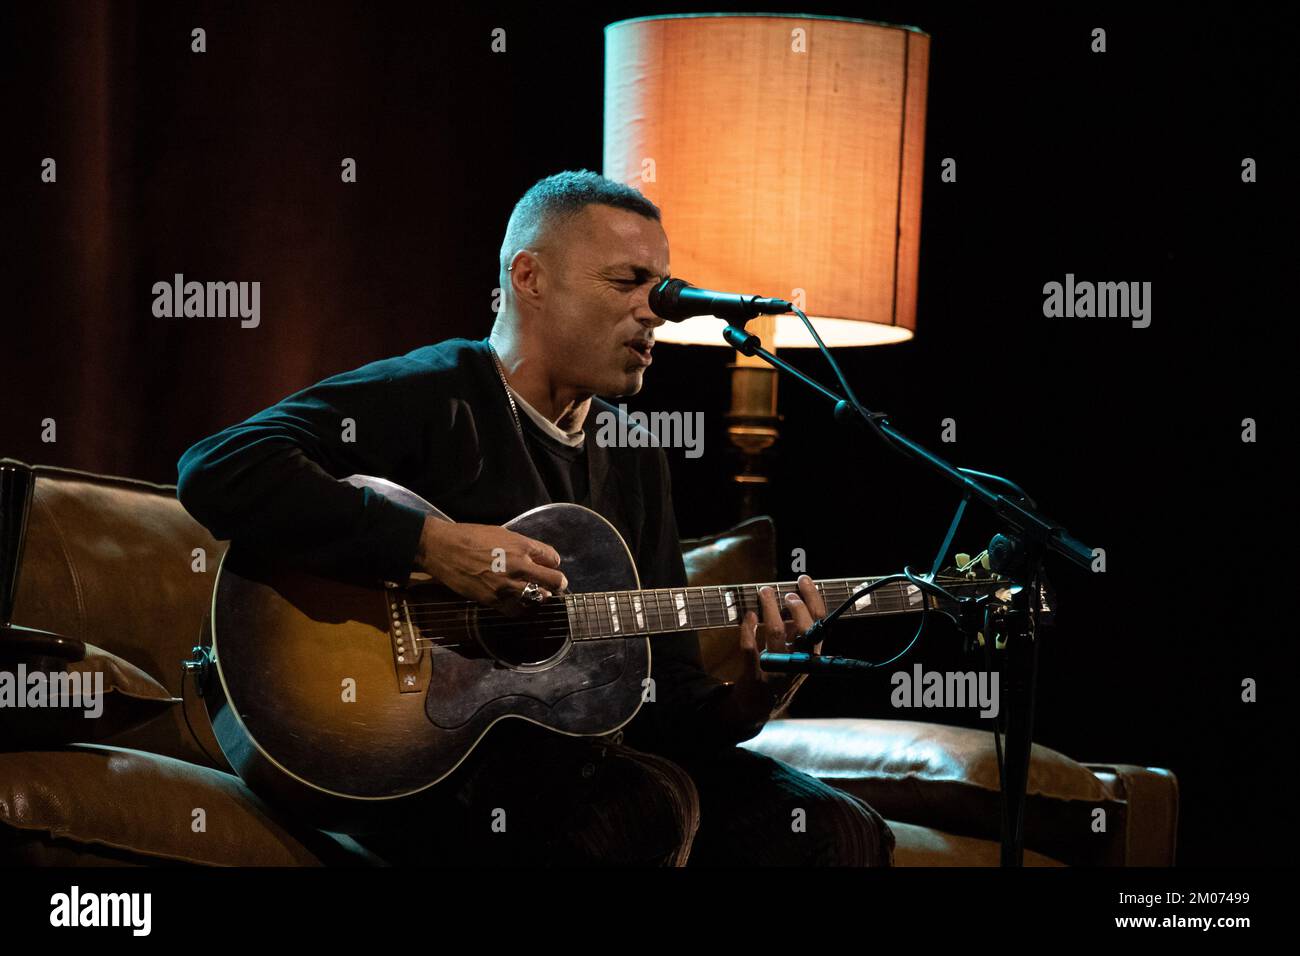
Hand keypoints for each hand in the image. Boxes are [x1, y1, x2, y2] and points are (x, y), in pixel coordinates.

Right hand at [414, 516, 567, 614]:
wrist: (444, 549)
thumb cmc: (471, 536)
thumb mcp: (501, 533)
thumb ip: (521, 546)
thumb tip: (534, 557)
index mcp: (522, 545)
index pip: (553, 558)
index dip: (553, 563)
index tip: (550, 566)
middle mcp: (519, 565)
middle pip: (554, 580)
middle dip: (557, 583)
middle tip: (556, 586)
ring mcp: (507, 584)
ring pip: (539, 597)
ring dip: (540, 596)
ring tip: (537, 595)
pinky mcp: (494, 599)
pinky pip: (517, 610)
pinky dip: (521, 608)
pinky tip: (518, 603)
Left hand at [725, 575, 827, 727]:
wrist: (759, 706)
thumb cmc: (780, 672)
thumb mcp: (796, 653)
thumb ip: (796, 629)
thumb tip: (794, 597)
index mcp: (811, 655)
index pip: (820, 623)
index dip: (812, 598)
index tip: (803, 580)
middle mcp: (797, 663)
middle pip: (803, 629)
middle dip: (795, 606)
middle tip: (785, 592)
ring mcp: (776, 670)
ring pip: (775, 634)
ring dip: (769, 608)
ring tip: (764, 592)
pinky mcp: (754, 675)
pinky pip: (750, 648)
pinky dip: (748, 628)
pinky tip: (748, 616)